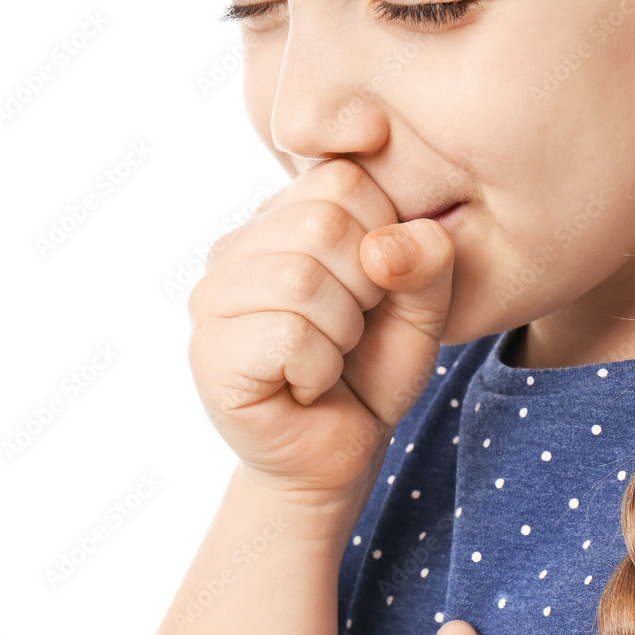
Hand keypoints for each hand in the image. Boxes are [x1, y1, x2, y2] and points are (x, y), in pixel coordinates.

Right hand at [188, 158, 455, 508]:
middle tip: (350, 333)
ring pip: (301, 281)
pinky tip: (305, 388)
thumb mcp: (420, 311)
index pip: (342, 179)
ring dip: (341, 335)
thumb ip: (426, 263)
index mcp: (284, 218)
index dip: (382, 237)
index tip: (374, 290)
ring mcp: (212, 298)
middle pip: (321, 224)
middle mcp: (237, 247)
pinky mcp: (208, 352)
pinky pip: (287, 336)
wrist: (334, 455)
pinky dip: (318, 371)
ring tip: (328, 359)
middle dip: (363, 291)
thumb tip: (388, 243)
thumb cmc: (370, 374)